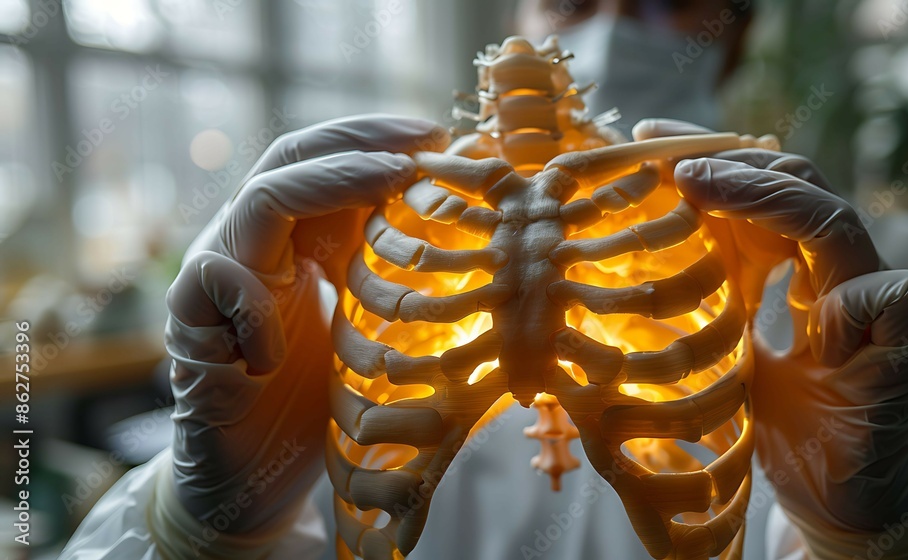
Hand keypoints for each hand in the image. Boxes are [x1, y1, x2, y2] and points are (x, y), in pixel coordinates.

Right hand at [162, 115, 449, 543]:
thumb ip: (388, 277)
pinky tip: (290, 345)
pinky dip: (260, 305)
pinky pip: (216, 282)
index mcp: (295, 245)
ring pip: (255, 202)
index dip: (376, 142)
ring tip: (391, 182)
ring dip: (327, 185)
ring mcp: (217, 281)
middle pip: (289, 160)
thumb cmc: (314, 404)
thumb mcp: (365, 329)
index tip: (438, 137)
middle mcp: (254, 248)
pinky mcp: (189, 325)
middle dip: (358, 142)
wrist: (251, 480)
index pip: (325, 165)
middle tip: (419, 141)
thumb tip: (459, 233)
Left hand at [634, 119, 907, 553]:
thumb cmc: (782, 425)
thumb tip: (634, 265)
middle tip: (671, 162)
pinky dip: (853, 301)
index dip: (709, 159)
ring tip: (703, 188)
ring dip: (771, 199)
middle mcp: (837, 274)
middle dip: (733, 164)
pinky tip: (817, 324)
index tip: (644, 139)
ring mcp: (875, 308)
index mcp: (798, 270)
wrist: (835, 501)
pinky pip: (898, 298)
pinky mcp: (905, 353)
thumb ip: (709, 302)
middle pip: (799, 185)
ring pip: (839, 222)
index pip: (762, 189)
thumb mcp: (728, 352)